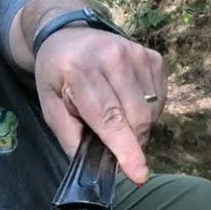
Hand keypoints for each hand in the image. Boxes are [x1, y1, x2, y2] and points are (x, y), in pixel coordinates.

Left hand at [33, 26, 165, 184]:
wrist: (68, 35)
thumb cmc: (57, 77)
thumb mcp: (51, 108)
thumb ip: (71, 138)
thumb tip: (96, 168)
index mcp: (79, 72)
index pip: (108, 117)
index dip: (125, 148)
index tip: (138, 173)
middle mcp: (112, 58)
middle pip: (136, 118)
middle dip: (130, 143)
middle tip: (113, 144)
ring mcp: (136, 54)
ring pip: (151, 112)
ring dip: (138, 127)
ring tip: (117, 117)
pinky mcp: (152, 56)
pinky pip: (159, 100)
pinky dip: (148, 112)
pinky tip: (128, 103)